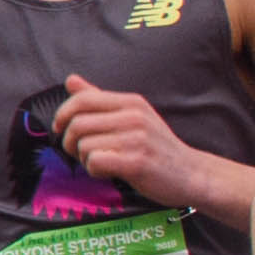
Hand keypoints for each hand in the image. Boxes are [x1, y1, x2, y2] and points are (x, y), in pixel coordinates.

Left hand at [49, 75, 198, 205]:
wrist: (192, 174)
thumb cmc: (158, 147)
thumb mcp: (134, 116)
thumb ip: (100, 99)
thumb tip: (70, 81)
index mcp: (132, 102)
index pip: (82, 99)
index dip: (62, 114)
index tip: (61, 129)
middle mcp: (134, 117)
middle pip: (77, 124)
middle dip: (70, 142)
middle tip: (81, 153)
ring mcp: (137, 139)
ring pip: (84, 146)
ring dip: (85, 159)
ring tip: (103, 163)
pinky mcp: (136, 162)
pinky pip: (95, 162)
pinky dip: (95, 171)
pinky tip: (110, 172)